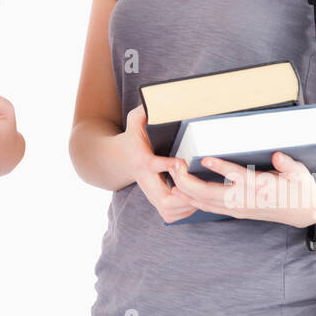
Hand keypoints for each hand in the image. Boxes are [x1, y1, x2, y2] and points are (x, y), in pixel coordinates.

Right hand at [121, 104, 197, 223]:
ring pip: (167, 210)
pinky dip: (184, 212)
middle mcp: (144, 178)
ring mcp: (148, 192)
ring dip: (186, 206)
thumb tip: (157, 101)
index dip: (167, 165)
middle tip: (197, 186)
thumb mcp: (135, 119)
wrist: (115, 160)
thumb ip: (146, 110)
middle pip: (162, 198)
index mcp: (140, 157)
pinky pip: (169, 214)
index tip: (181, 163)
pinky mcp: (153, 200)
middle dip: (183, 196)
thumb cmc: (132, 137)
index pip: (151, 165)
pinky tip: (194, 201)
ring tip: (200, 194)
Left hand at [166, 151, 315, 227]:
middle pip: (212, 193)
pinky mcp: (235, 211)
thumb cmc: (300, 188)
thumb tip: (278, 156)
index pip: (238, 177)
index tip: (205, 158)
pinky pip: (208, 207)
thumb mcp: (300, 174)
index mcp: (261, 187)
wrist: (303, 212)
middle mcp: (246, 200)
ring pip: (205, 203)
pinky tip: (178, 191)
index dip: (221, 168)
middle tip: (174, 165)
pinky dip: (191, 200)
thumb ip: (288, 165)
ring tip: (171, 175)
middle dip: (189, 181)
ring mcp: (238, 208)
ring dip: (185, 191)